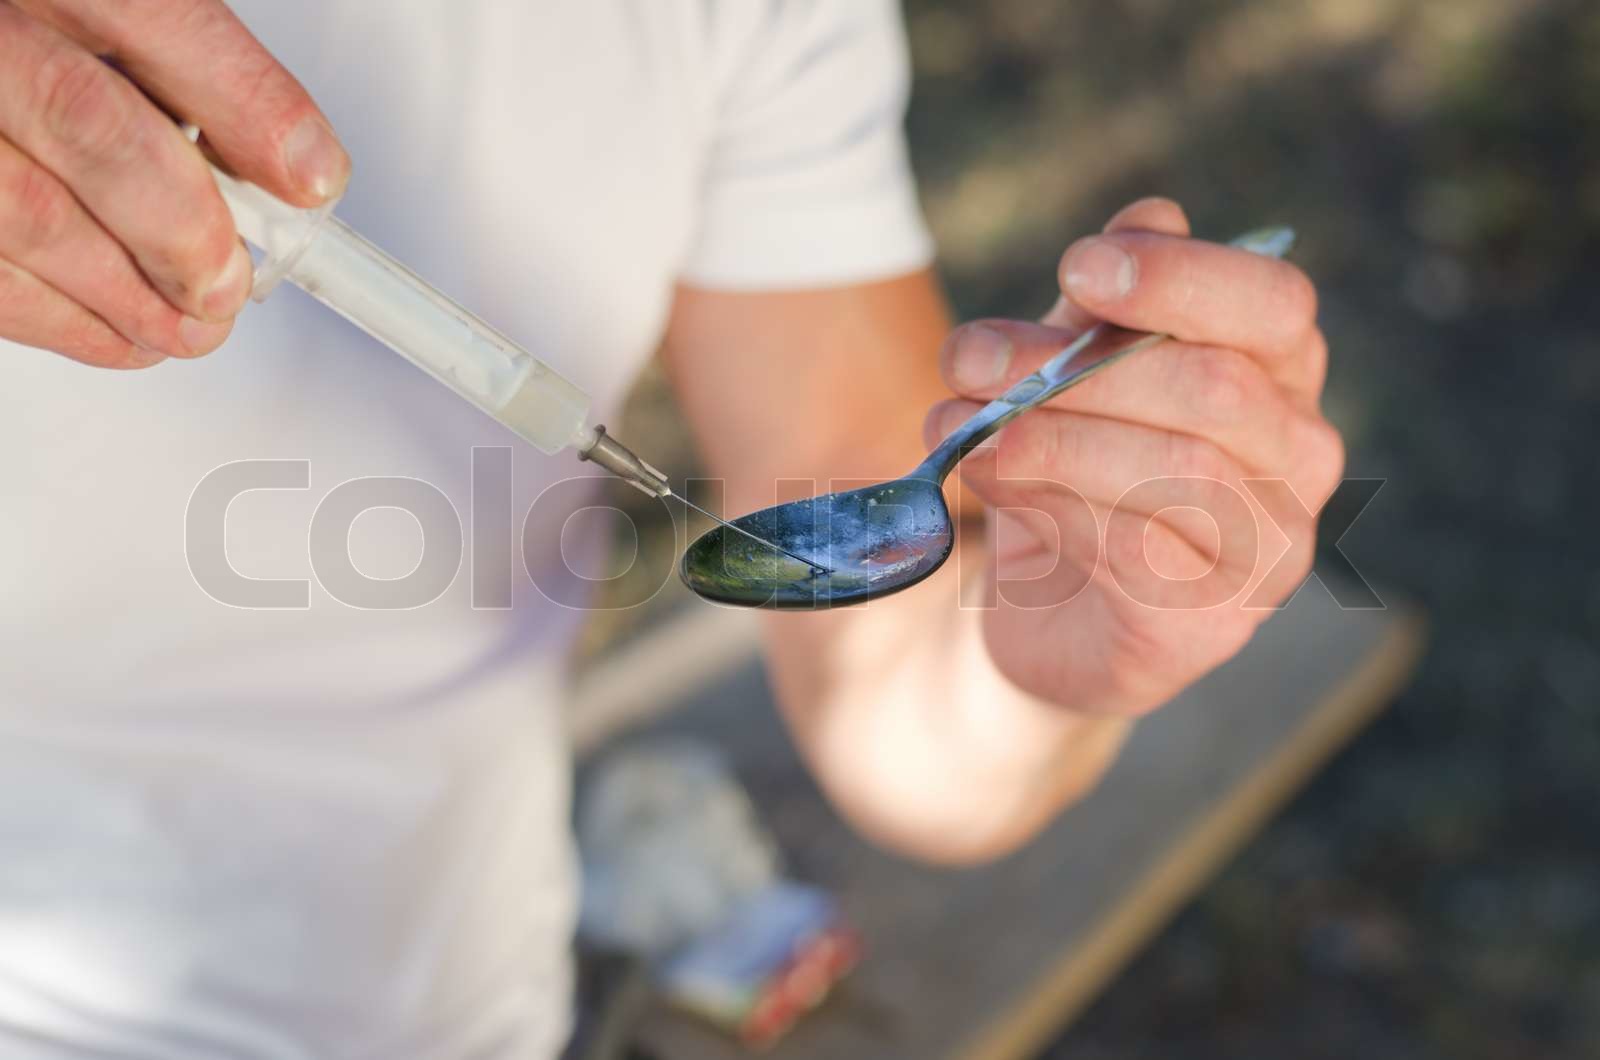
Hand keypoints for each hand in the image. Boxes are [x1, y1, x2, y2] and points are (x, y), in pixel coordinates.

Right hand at [0, 0, 347, 368]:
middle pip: (84, 120)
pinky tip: (124, 333)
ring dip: (129, 295)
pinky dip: (64, 320)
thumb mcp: (106, 24)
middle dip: (181, 225)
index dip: (245, 104)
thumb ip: (189, 73)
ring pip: (26, 215)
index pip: (153, 11)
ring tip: (192, 326)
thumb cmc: (31, 42)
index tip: (310, 178)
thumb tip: (299, 168)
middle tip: (228, 282)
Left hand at [926, 198, 1343, 716]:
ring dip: (1049, 438)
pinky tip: (984, 475)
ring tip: (959, 423)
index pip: (1273, 304)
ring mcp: (1267, 550)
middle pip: (1216, 390)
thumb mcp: (1076, 376)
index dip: (1181, 277)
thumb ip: (1107, 309)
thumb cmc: (1074, 471)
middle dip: (1078, 367)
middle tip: (969, 354)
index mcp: (1281, 373)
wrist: (1048, 618)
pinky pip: (1135, 551)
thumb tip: (1148, 211)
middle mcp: (1298, 458)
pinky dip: (1048, 503)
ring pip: (1176, 471)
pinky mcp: (1210, 626)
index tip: (1076, 267)